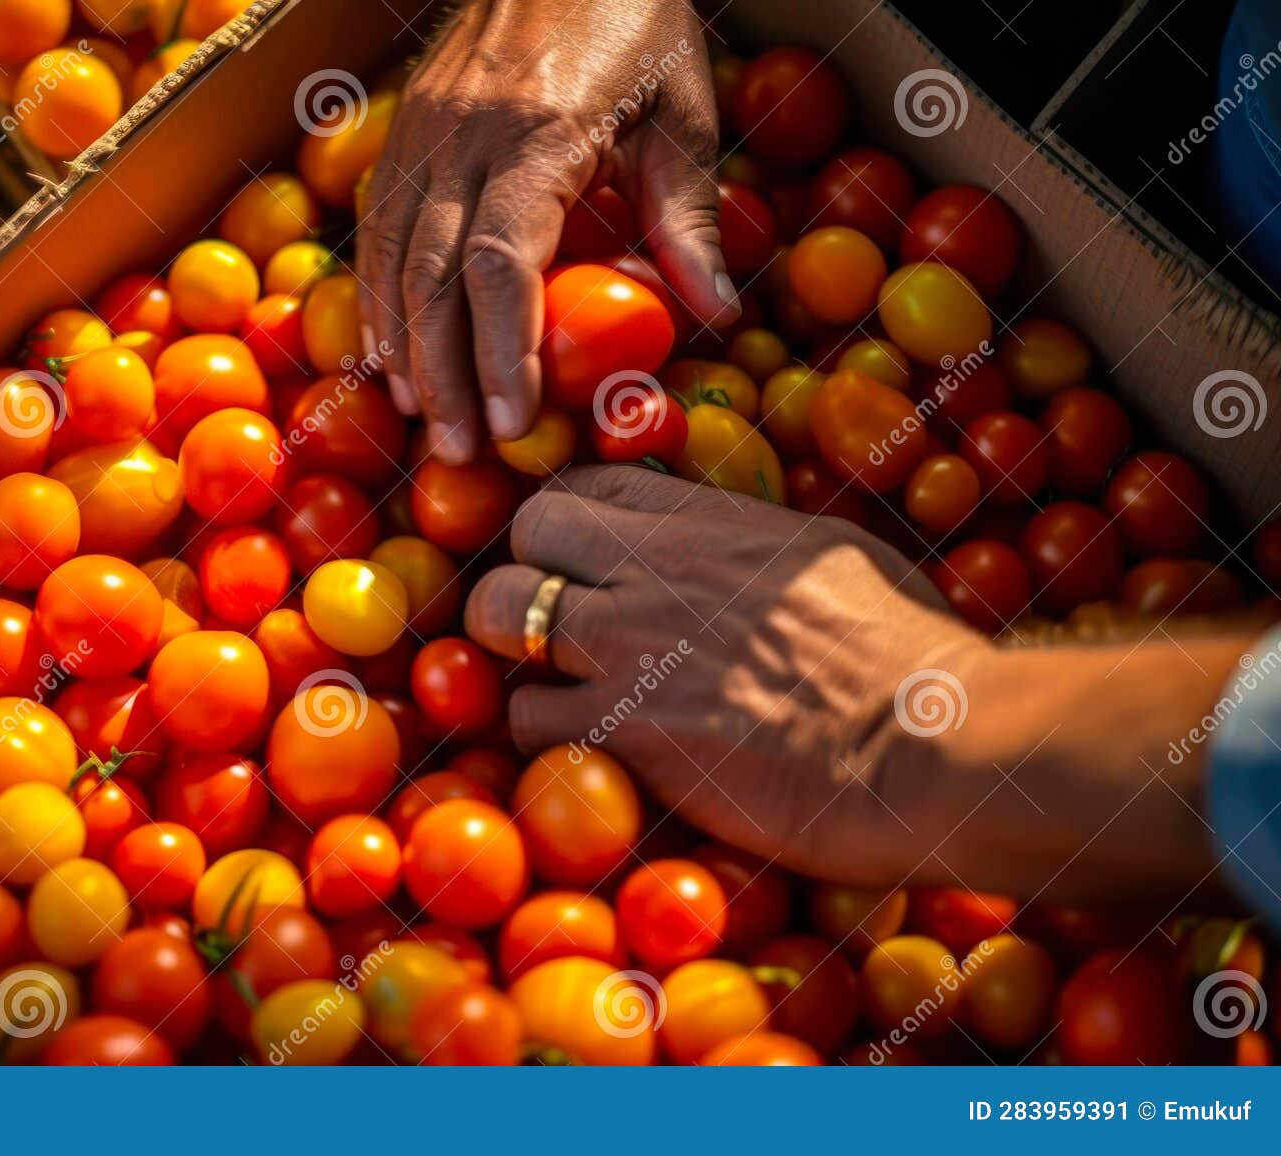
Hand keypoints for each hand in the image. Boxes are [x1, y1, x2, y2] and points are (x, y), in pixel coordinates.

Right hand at [358, 0, 738, 462]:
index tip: (518, 421)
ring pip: (392, 257)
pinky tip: (388, 352)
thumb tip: (715, 315)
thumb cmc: (635, 16)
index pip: (500, 262)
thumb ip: (689, 216)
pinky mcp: (404, 128)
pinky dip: (378, 297)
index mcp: (538, 132)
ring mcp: (422, 129)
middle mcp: (463, 135)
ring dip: (401, 348)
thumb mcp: (683, 108)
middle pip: (433, 276)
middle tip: (461, 453)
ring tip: (422, 421)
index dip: (503, 351)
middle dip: (445, 375)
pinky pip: (377, 226)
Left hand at [464, 465, 988, 884]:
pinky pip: (526, 717)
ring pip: (497, 614)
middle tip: (547, 621)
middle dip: (522, 571)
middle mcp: (652, 566)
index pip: (585, 485)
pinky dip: (540, 735)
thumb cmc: (912, 655)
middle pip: (525, 531)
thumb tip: (726, 545)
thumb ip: (753, 542)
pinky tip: (583, 749)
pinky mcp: (622, 728)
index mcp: (708, 519)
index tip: (575, 564)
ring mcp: (628, 645)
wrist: (929, 743)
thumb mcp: (832, 557)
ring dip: (511, 650)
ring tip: (552, 685)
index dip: (565, 526)